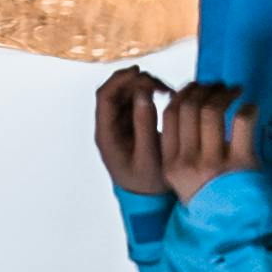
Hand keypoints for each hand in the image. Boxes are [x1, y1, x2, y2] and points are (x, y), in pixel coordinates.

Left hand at [93, 64, 173, 199]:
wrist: (149, 198)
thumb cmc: (147, 182)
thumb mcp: (149, 156)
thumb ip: (145, 124)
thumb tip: (143, 92)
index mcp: (106, 135)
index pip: (104, 97)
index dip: (119, 80)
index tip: (140, 73)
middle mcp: (109, 127)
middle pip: (115, 92)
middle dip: (136, 81)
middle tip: (161, 84)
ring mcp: (119, 125)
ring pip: (126, 94)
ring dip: (144, 86)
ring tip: (167, 90)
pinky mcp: (130, 125)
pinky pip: (135, 100)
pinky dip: (149, 93)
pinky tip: (166, 95)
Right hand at [160, 78, 261, 194]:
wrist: (236, 232)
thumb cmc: (212, 199)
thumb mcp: (186, 179)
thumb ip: (184, 148)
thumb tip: (193, 102)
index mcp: (171, 164)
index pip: (170, 115)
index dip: (184, 93)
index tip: (198, 88)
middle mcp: (188, 162)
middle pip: (189, 107)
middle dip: (205, 89)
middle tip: (220, 86)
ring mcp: (213, 163)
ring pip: (212, 110)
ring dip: (225, 93)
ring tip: (236, 91)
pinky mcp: (241, 163)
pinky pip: (241, 120)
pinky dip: (247, 107)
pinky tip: (250, 108)